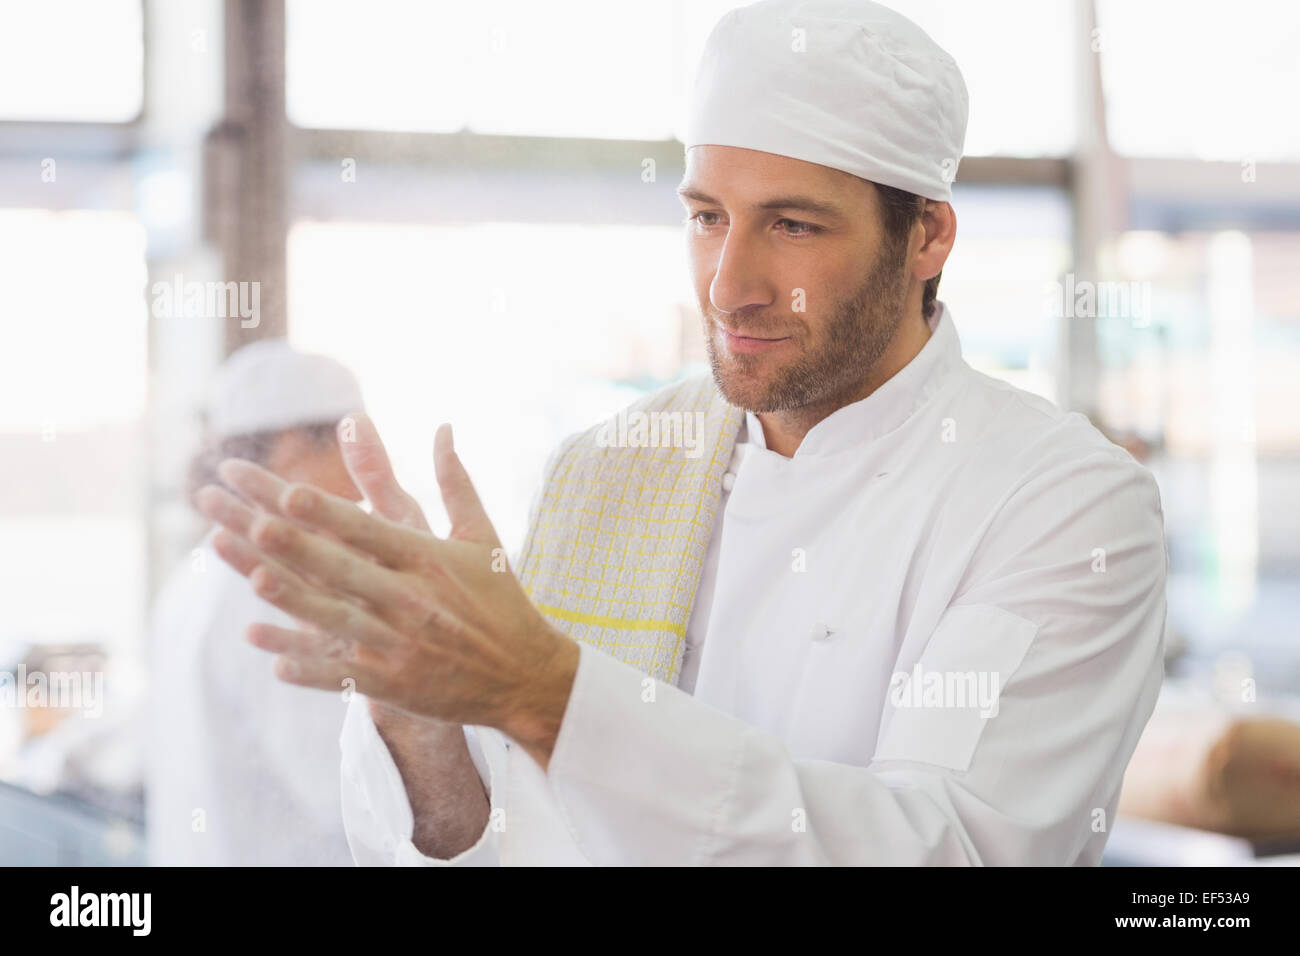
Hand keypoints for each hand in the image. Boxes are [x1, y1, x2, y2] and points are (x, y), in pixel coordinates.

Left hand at [197, 416, 578, 767]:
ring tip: (253, 579)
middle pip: (344, 569)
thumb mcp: (482, 536)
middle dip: (297, 547)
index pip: (369, 529)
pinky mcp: (397, 684)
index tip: (288, 492)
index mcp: (429, 559)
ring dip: (293, 601)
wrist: (527, 675)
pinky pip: (346, 676)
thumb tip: (443, 427)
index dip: (328, 512)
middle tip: (252, 524)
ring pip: (337, 620)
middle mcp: (413, 599)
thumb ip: (454, 480)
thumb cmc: (501, 598)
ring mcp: (402, 644)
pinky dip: (311, 670)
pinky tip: (273, 662)